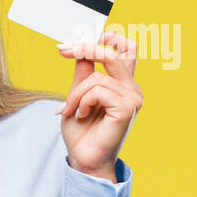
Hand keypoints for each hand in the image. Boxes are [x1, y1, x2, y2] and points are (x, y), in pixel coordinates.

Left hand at [55, 30, 143, 178]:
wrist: (84, 159)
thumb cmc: (81, 132)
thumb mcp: (77, 96)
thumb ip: (83, 74)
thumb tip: (80, 50)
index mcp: (123, 84)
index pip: (125, 49)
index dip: (107, 38)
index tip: (78, 41)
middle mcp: (131, 89)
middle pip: (114, 53)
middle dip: (86, 48)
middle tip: (64, 50)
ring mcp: (132, 98)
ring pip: (98, 76)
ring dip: (75, 92)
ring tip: (70, 109)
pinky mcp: (127, 108)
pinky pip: (98, 91)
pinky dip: (82, 101)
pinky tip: (81, 115)